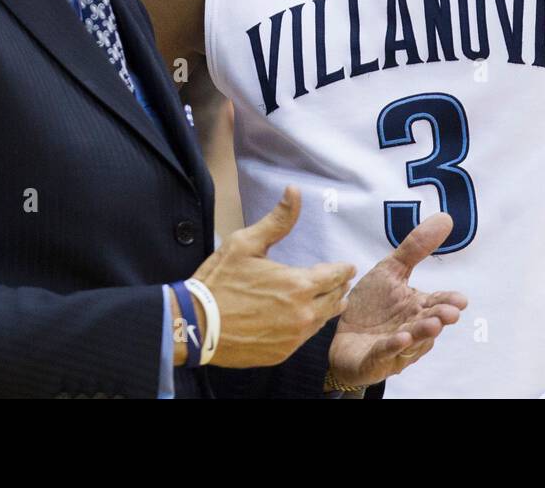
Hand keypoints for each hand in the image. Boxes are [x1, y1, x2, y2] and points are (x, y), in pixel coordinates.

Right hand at [188, 185, 355, 367]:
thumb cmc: (219, 281)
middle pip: (335, 299)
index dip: (344, 270)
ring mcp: (293, 337)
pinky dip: (309, 326)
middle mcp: (303, 313)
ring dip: (329, 307)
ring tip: (334, 301)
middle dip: (339, 288)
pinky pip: (305, 337)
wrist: (195, 325)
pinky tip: (305, 320)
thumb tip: (294, 190)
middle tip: (342, 283)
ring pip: (322, 320)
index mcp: (298, 284)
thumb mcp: (246, 243)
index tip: (349, 267)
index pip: (336, 276)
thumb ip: (277, 220)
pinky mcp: (282, 353)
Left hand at [327, 212, 466, 387]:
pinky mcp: (375, 359)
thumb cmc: (372, 305)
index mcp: (417, 307)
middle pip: (428, 323)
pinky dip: (393, 347)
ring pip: (411, 341)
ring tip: (431, 325)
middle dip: (439, 319)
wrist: (342, 335)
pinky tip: (400, 338)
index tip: (461, 301)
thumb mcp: (391, 270)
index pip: (437, 303)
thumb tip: (446, 218)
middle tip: (449, 314)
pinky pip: (385, 353)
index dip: (449, 302)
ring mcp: (396, 347)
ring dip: (420, 333)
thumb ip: (416, 248)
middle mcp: (412, 328)